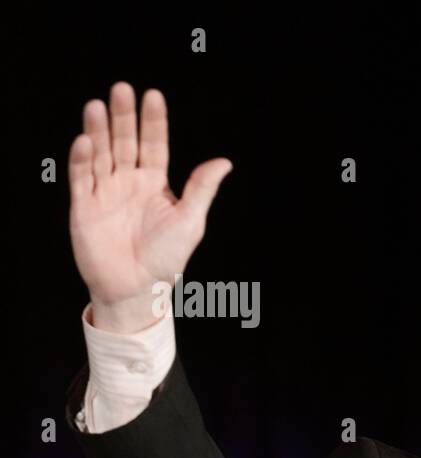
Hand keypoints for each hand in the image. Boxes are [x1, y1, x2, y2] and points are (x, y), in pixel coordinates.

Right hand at [69, 82, 232, 332]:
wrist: (138, 290)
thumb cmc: (167, 258)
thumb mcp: (190, 221)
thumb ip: (202, 189)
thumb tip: (224, 161)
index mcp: (155, 183)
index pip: (154, 145)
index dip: (153, 122)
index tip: (153, 96)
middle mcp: (128, 182)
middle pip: (125, 142)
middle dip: (123, 117)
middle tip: (122, 89)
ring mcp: (105, 192)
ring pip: (100, 154)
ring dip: (99, 130)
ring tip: (98, 106)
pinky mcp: (84, 206)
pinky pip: (81, 178)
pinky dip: (81, 160)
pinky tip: (85, 141)